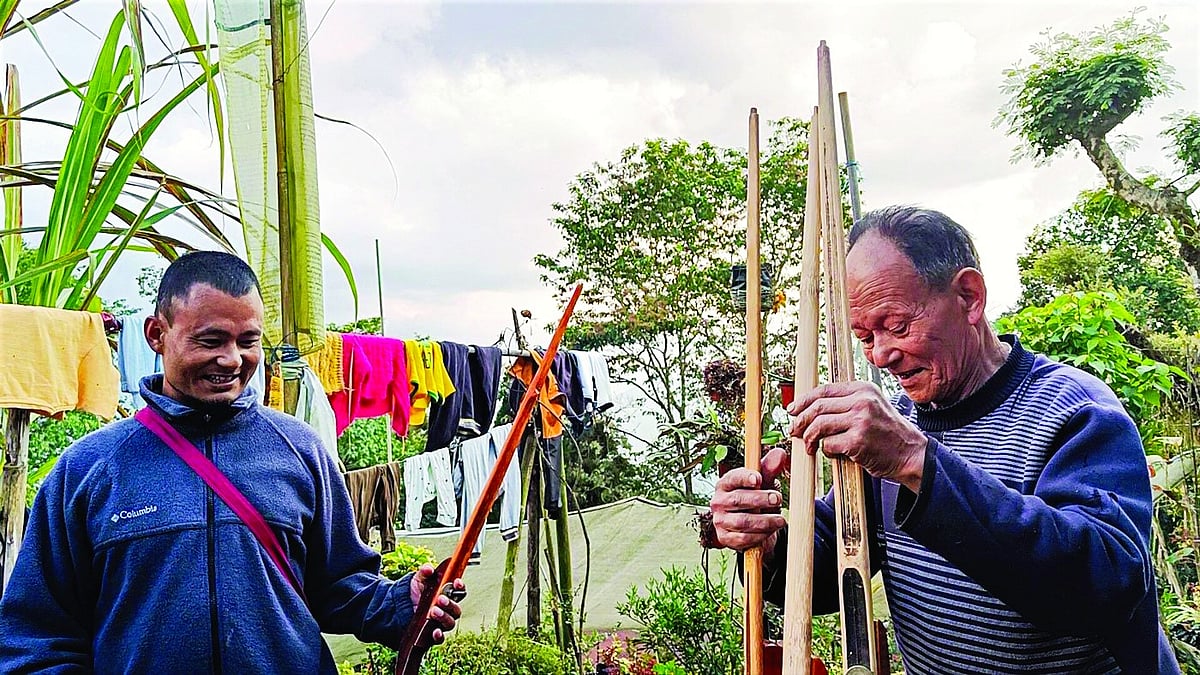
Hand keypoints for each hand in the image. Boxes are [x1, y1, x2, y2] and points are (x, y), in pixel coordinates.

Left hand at [409, 564, 464, 643]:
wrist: (398, 609)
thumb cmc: (414, 593)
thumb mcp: (418, 580)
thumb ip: (424, 573)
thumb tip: (428, 569)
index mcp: (447, 595)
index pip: (459, 592)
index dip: (460, 587)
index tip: (456, 582)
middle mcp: (446, 610)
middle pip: (456, 609)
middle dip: (450, 604)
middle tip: (440, 599)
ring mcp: (440, 623)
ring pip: (450, 623)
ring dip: (444, 617)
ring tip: (433, 611)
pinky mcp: (431, 634)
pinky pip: (440, 638)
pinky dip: (439, 635)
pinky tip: (435, 631)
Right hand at [709, 448, 788, 556]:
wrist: (752, 528)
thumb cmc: (756, 499)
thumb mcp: (763, 484)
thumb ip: (770, 469)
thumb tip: (780, 453)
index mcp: (725, 484)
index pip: (732, 478)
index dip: (745, 478)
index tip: (759, 479)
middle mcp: (718, 502)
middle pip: (738, 500)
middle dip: (760, 499)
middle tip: (778, 499)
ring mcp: (720, 521)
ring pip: (742, 521)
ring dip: (765, 521)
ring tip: (781, 520)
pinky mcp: (725, 538)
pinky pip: (743, 538)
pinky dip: (760, 535)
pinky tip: (771, 531)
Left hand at [787, 381, 926, 490]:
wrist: (911, 453)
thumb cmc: (887, 434)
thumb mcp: (871, 407)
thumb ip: (846, 403)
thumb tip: (810, 408)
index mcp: (863, 389)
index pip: (823, 390)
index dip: (803, 400)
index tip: (792, 410)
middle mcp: (862, 401)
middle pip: (817, 407)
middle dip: (800, 420)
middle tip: (794, 431)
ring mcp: (860, 420)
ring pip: (819, 425)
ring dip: (809, 438)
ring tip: (809, 446)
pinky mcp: (858, 440)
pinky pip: (828, 444)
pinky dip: (826, 451)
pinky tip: (833, 453)